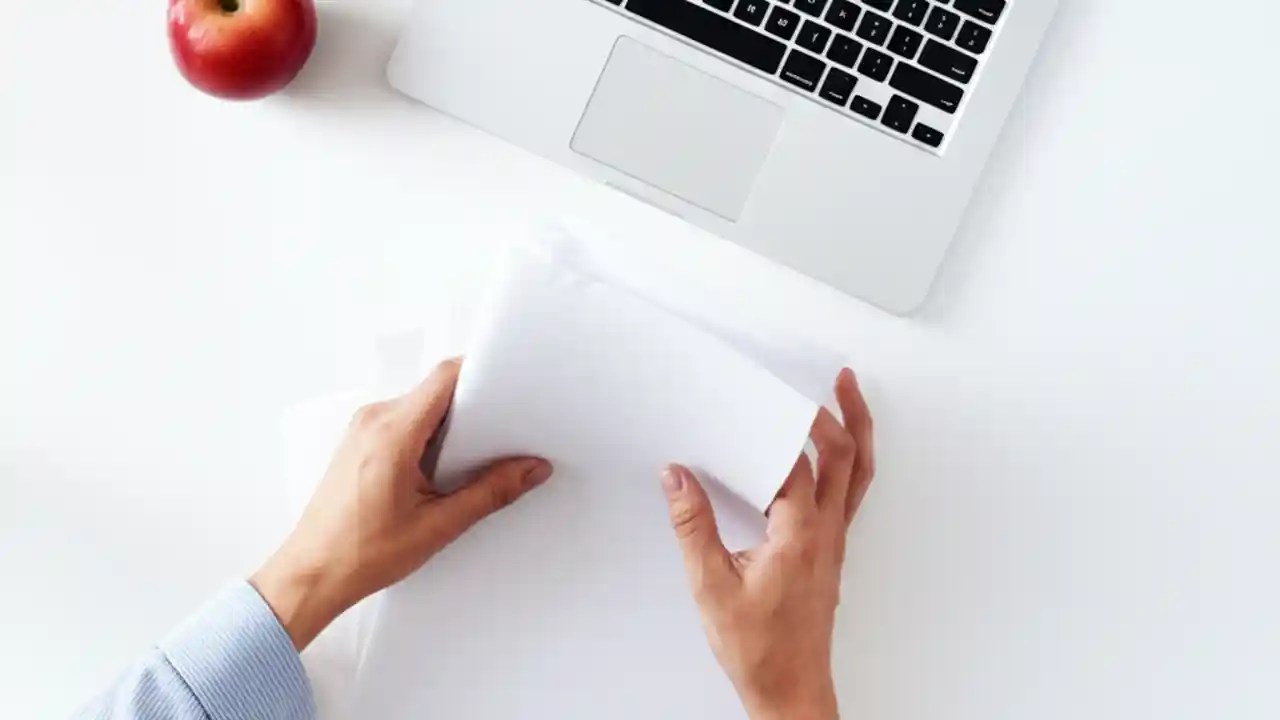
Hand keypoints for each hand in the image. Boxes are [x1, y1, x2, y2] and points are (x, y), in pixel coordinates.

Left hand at [251, 359, 552, 649]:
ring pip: (422, 406)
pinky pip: (404, 421)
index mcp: (393, 432)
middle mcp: (374, 420)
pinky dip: (429, 436)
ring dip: (451, 426)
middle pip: (438, 390)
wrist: (311, 575)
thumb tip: (531, 469)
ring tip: (473, 461)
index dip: (482, 375)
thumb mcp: (439, 525)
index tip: (511, 388)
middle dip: (474, 407)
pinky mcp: (361, 442)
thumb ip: (491, 492)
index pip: (446, 377)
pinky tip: (442, 471)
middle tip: (504, 435)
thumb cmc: (361, 554)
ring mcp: (363, 428)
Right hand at [661, 368, 873, 719]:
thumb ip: (693, 525)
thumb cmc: (759, 650)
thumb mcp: (711, 586)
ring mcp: (835, 543)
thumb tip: (676, 478)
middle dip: (843, 413)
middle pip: (848, 457)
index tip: (758, 398)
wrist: (790, 690)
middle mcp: (826, 534)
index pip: (794, 462)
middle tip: (836, 380)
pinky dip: (850, 465)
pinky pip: (852, 496)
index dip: (778, 425)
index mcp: (799, 534)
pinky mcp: (831, 554)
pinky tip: (834, 459)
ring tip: (851, 400)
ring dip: (858, 434)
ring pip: (860, 475)